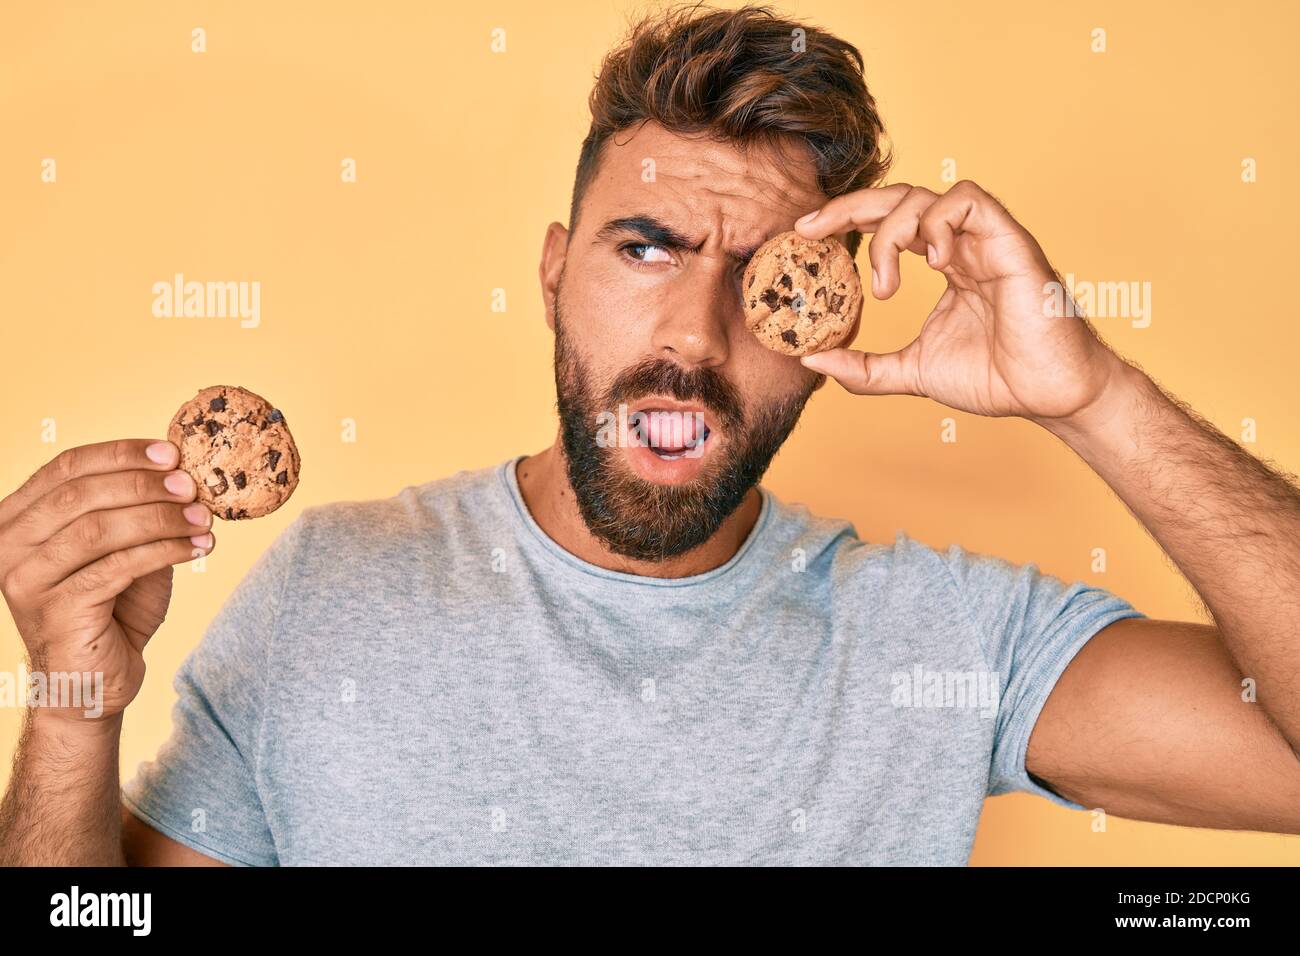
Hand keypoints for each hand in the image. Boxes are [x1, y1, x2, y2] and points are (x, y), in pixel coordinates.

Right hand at [0, 440, 215, 722]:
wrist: (94, 684)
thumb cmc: (111, 612)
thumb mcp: (124, 550)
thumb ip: (136, 511)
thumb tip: (182, 471)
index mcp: (16, 520)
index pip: (66, 467)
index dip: (121, 453)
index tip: (171, 451)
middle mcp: (8, 546)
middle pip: (82, 493)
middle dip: (145, 484)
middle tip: (193, 485)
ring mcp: (25, 578)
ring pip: (100, 528)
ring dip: (160, 517)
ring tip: (202, 518)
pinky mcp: (55, 609)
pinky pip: (118, 565)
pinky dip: (164, 551)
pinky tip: (196, 548)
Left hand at [795, 181, 1124, 422]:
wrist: (1048, 395)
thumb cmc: (995, 378)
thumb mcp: (911, 372)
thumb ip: (863, 368)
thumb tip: (812, 359)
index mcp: (943, 263)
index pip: (887, 221)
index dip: (845, 218)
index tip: (805, 234)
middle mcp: (962, 244)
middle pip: (898, 197)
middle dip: (848, 206)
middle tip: (811, 230)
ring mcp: (985, 240)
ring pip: (925, 198)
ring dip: (890, 232)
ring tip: (884, 286)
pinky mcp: (1009, 242)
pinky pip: (967, 201)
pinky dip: (937, 224)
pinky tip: (932, 264)